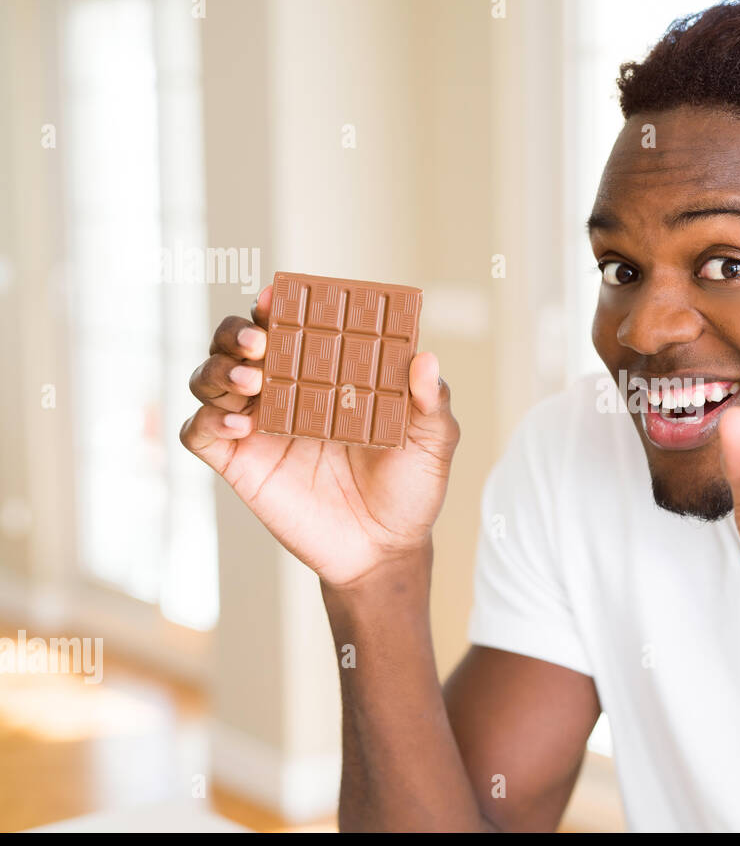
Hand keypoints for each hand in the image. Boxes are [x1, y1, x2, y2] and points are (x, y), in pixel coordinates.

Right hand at [179, 285, 459, 588]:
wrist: (386, 550)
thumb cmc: (411, 489)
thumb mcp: (433, 442)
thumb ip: (431, 401)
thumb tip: (424, 358)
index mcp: (326, 374)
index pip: (289, 326)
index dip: (277, 305)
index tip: (277, 296)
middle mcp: (285, 392)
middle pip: (237, 343)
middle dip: (238, 332)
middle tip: (261, 343)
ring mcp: (258, 427)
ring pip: (209, 378)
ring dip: (219, 369)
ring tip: (252, 382)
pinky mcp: (239, 464)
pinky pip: (200, 432)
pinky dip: (208, 420)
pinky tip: (241, 426)